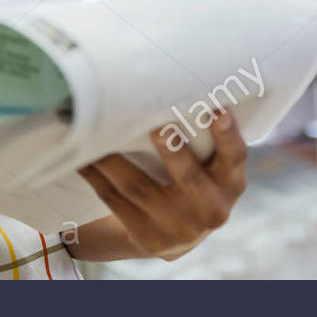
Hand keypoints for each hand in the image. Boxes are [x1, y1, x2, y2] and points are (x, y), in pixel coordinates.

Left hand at [77, 107, 247, 261]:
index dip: (228, 136)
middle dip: (173, 153)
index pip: (235, 158)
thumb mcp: (212, 165)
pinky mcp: (147, 237)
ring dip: (113, 158)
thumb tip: (173, 78)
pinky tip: (81, 157)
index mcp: (230, 184)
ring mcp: (178, 228)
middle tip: (160, 129)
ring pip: (138, 187)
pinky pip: (114, 201)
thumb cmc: (196, 179)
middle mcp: (210, 209)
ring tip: (95, 131)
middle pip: (188, 179)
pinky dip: (96, 176)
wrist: (179, 235)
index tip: (219, 111)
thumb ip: (203, 136)